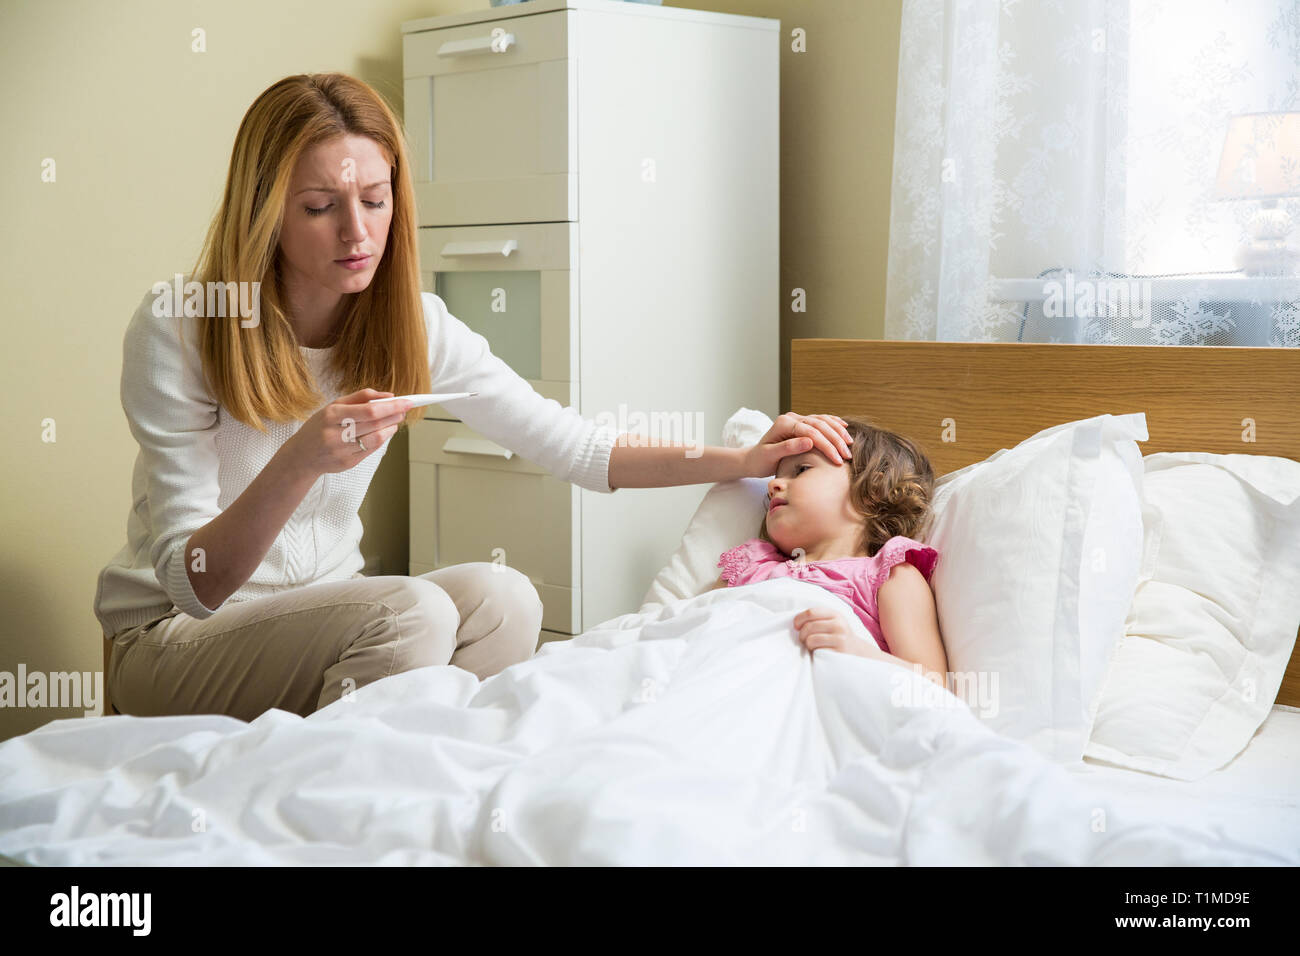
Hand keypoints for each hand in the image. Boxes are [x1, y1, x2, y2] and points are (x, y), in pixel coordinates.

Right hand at [283, 389, 411, 477]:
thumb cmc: (320, 426)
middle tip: (404, 409)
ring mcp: (341, 450)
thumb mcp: (333, 406)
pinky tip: (385, 432)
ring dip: (391, 428)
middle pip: (375, 424)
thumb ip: (360, 397)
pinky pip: (371, 450)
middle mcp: (335, 433)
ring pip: (376, 439)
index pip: (369, 410)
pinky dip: (382, 439)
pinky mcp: (347, 463)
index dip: (391, 406)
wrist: (301, 456)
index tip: (407, 401)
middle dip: (394, 415)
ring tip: (396, 420)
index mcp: (331, 415)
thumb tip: (388, 395)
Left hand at [741, 412, 852, 477]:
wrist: (753, 459)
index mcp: (784, 423)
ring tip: (849, 444)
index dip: (826, 445)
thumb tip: (809, 442)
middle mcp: (791, 418)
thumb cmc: (760, 460)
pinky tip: (844, 428)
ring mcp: (797, 419)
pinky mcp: (801, 424)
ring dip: (837, 431)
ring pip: (822, 421)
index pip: (811, 432)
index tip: (837, 459)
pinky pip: (820, 421)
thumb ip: (788, 447)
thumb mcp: (770, 456)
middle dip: (835, 440)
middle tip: (847, 455)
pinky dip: (833, 423)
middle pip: (819, 425)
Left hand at [794, 607, 878, 658]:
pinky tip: (820, 653)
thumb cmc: (838, 637)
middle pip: (809, 627)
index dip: (799, 619)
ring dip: (808, 645)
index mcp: (835, 614)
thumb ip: (817, 618)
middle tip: (805, 640)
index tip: (796, 626)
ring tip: (813, 646)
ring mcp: (840, 639)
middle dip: (802, 635)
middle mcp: (839, 625)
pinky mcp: (838, 653)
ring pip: (810, 640)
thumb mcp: (832, 622)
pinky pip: (817, 652)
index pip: (811, 612)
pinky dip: (815, 653)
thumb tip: (795, 622)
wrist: (858, 653)